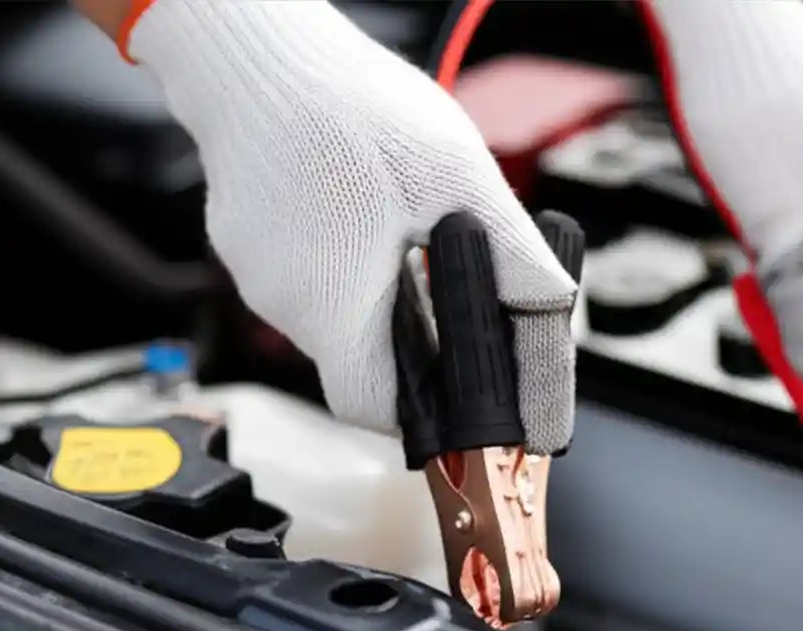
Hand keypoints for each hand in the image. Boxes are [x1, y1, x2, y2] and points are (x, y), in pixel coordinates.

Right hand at [125, 0, 577, 452]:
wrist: (258, 50)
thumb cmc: (343, 106)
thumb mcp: (456, 179)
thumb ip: (510, 255)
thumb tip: (552, 312)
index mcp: (331, 308)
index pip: (378, 408)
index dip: (432, 408)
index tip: (472, 393)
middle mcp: (283, 305)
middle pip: (362, 360)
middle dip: (420, 337)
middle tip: (460, 297)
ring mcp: (259, 272)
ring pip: (337, 313)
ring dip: (386, 291)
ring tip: (412, 235)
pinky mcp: (250, 240)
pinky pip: (310, 271)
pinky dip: (350, 257)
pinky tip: (368, 210)